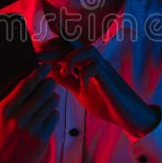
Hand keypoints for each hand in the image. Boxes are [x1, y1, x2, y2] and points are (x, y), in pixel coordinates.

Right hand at [0, 63, 59, 162]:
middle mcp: (18, 119)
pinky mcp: (41, 139)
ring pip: (51, 105)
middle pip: (42, 93)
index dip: (37, 74)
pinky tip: (49, 112)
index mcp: (4, 110)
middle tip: (50, 81)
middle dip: (49, 84)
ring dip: (53, 97)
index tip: (44, 67)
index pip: (25, 87)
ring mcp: (31, 130)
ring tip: (50, 96)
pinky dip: (53, 112)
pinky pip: (54, 118)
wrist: (0, 162)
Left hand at [38, 40, 160, 136]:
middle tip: (35, 56)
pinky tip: (80, 84)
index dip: (50, 48)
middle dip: (52, 49)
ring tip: (63, 72)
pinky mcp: (109, 77)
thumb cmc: (105, 102)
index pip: (65, 49)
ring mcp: (102, 67)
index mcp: (84, 64)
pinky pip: (95, 66)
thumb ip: (67, 81)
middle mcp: (93, 61)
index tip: (34, 54)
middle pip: (71, 46)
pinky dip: (84, 73)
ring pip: (85, 49)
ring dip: (70, 58)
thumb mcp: (80, 91)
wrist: (127, 116)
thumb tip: (50, 72)